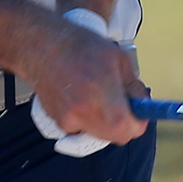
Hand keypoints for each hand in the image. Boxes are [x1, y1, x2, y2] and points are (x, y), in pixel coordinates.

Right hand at [24, 20, 145, 148]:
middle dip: (123, 123)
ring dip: (104, 120)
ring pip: (99, 133)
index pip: (131, 130)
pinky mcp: (58, 121)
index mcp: (106, 103)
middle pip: (116, 136)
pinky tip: (79, 94)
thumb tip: (143, 104)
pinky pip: (81, 127)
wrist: (40, 45)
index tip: (138, 112)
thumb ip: (134, 87)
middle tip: (120, 102)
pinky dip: (85, 116)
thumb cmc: (80, 47)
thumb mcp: (119, 59)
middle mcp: (87, 117)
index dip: (138, 122)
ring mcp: (70, 121)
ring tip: (96, 93)